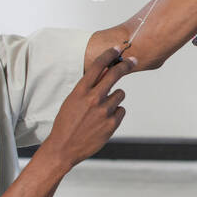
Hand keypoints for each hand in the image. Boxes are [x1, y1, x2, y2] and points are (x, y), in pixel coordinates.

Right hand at [44, 45, 134, 169]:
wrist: (63, 148)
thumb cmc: (66, 123)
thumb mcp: (72, 101)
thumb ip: (88, 87)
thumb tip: (104, 72)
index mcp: (80, 91)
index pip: (97, 66)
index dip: (109, 55)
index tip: (117, 49)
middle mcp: (93, 99)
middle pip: (115, 74)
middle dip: (125, 65)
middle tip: (133, 61)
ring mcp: (104, 111)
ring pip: (120, 94)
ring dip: (115, 98)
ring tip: (102, 110)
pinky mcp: (112, 123)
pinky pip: (121, 110)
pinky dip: (115, 113)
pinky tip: (104, 121)